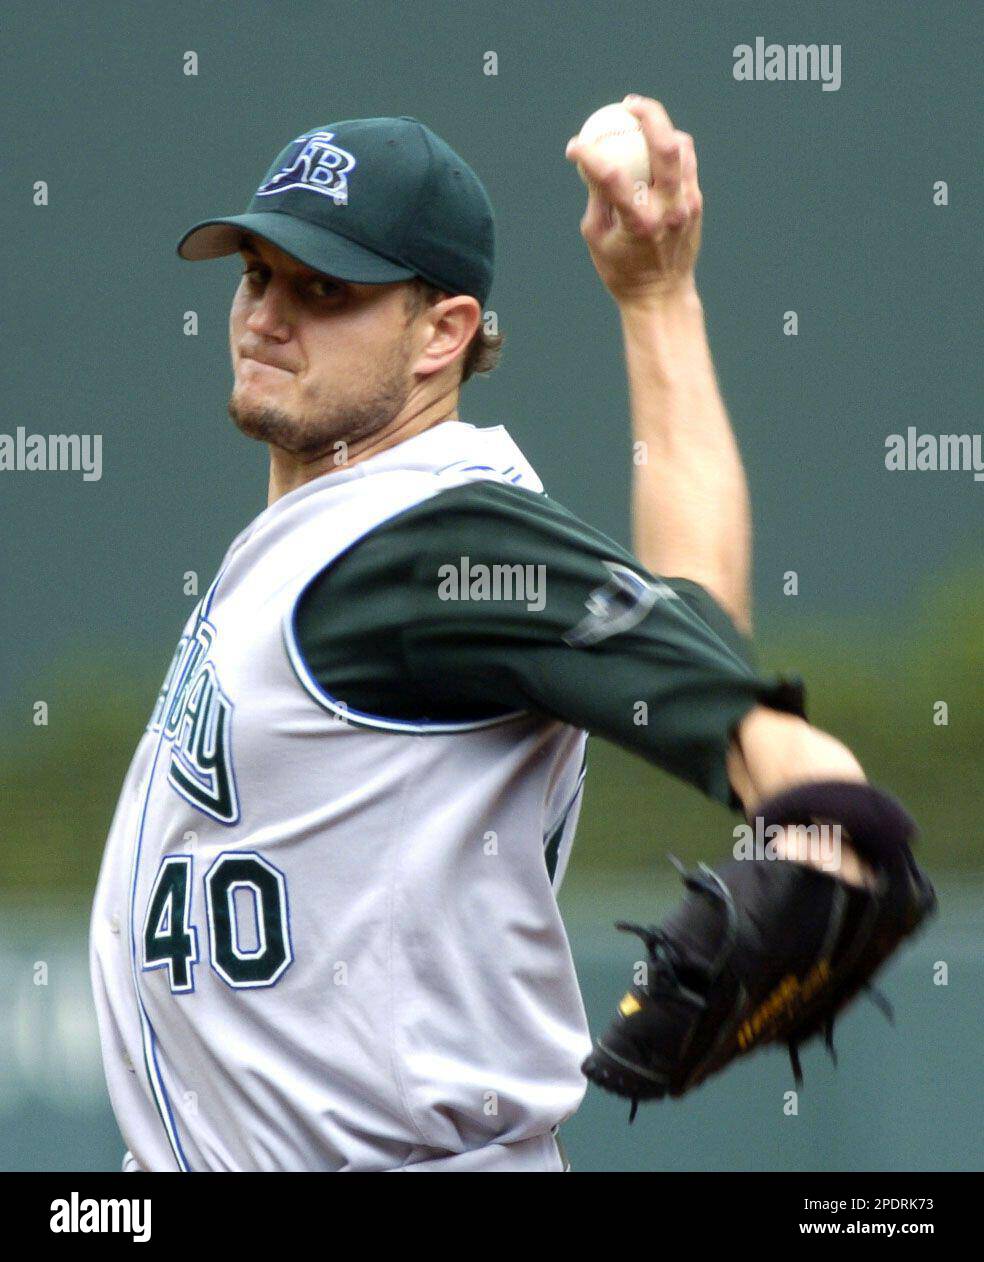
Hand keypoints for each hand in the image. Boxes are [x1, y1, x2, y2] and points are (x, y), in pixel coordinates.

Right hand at [565, 95, 702, 305]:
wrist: (662, 296)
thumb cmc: (621, 270)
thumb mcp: (597, 239)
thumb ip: (596, 198)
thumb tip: (590, 162)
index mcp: (638, 223)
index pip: (612, 177)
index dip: (589, 154)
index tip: (576, 146)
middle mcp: (668, 210)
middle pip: (665, 147)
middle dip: (648, 115)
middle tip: (628, 104)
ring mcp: (687, 205)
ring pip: (682, 149)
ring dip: (662, 128)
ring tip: (642, 120)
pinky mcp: (696, 204)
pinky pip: (687, 163)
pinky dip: (671, 149)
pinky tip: (656, 144)